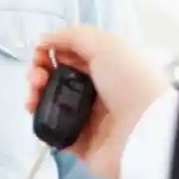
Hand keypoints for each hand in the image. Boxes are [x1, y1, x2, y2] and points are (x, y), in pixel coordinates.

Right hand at [25, 25, 173, 178]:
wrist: (145, 131)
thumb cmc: (130, 82)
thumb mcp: (106, 45)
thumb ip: (73, 35)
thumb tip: (44, 39)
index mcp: (103, 66)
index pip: (67, 55)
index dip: (49, 52)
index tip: (40, 55)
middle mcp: (94, 90)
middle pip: (55, 78)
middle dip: (38, 73)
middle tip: (38, 77)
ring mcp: (86, 117)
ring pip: (49, 103)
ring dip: (35, 94)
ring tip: (33, 95)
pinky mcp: (79, 142)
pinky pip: (52, 130)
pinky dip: (40, 120)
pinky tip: (37, 112)